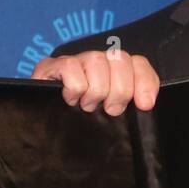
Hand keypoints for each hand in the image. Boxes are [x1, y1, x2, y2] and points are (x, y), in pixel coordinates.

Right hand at [31, 48, 159, 114]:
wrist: (42, 128)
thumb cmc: (82, 124)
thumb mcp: (111, 116)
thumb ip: (131, 105)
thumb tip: (146, 103)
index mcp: (114, 72)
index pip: (138, 63)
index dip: (144, 82)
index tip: (144, 105)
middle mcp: (96, 60)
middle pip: (120, 59)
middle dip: (119, 91)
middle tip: (109, 109)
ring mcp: (74, 61)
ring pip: (97, 62)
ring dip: (95, 91)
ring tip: (88, 105)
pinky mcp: (51, 66)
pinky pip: (72, 69)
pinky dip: (74, 89)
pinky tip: (71, 99)